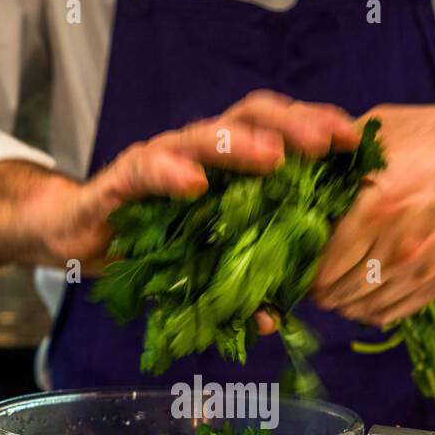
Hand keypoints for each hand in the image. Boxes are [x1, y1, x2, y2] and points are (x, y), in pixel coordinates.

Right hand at [51, 91, 360, 271]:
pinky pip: (146, 169)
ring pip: (205, 134)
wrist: (78, 236)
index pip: (281, 131)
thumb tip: (274, 319)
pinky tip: (194, 185)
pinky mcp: (121, 179)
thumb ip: (237, 288)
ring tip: (273, 157)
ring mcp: (161, 158)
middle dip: (295, 125)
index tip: (357, 145)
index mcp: (229, 165)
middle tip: (329, 143)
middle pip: (253, 115)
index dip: (319, 131)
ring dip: (242, 143)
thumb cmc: (148, 244)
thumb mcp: (202, 270)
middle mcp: (199, 150)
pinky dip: (170, 173)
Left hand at [306, 103, 434, 327]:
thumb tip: (294, 171)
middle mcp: (398, 247)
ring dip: (339, 297)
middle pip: (334, 293)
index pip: (319, 263)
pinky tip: (363, 284)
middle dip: (315, 283)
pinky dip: (367, 307)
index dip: (299, 263)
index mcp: (377, 207)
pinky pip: (387, 315)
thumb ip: (335, 153)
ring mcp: (421, 271)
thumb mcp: (383, 129)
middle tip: (310, 265)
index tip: (294, 251)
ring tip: (334, 274)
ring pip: (357, 309)